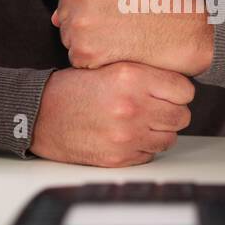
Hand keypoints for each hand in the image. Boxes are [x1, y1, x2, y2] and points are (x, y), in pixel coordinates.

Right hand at [29, 62, 194, 166]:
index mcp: (131, 77)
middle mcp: (132, 107)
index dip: (178, 91)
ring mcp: (126, 135)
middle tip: (157, 109)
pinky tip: (128, 136)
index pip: (185, 90)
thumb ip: (145, 73)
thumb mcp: (109, 66)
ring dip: (160, 132)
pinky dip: (143, 148)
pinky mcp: (118, 158)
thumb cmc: (72, 90)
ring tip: (142, 123)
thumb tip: (178, 86)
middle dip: (172, 112)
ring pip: (170, 139)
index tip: (171, 93)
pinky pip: (150, 155)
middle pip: (182, 116)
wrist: (40, 115)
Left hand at [48, 0, 213, 75]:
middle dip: (81, 21)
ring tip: (117, 37)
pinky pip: (77, 59)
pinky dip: (93, 61)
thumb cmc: (156, 4)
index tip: (98, 6)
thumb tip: (54, 15)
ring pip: (67, 37)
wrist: (181, 32)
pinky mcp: (84, 50)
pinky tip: (116, 51)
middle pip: (61, 12)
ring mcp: (80, 22)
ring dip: (86, 41)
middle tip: (113, 24)